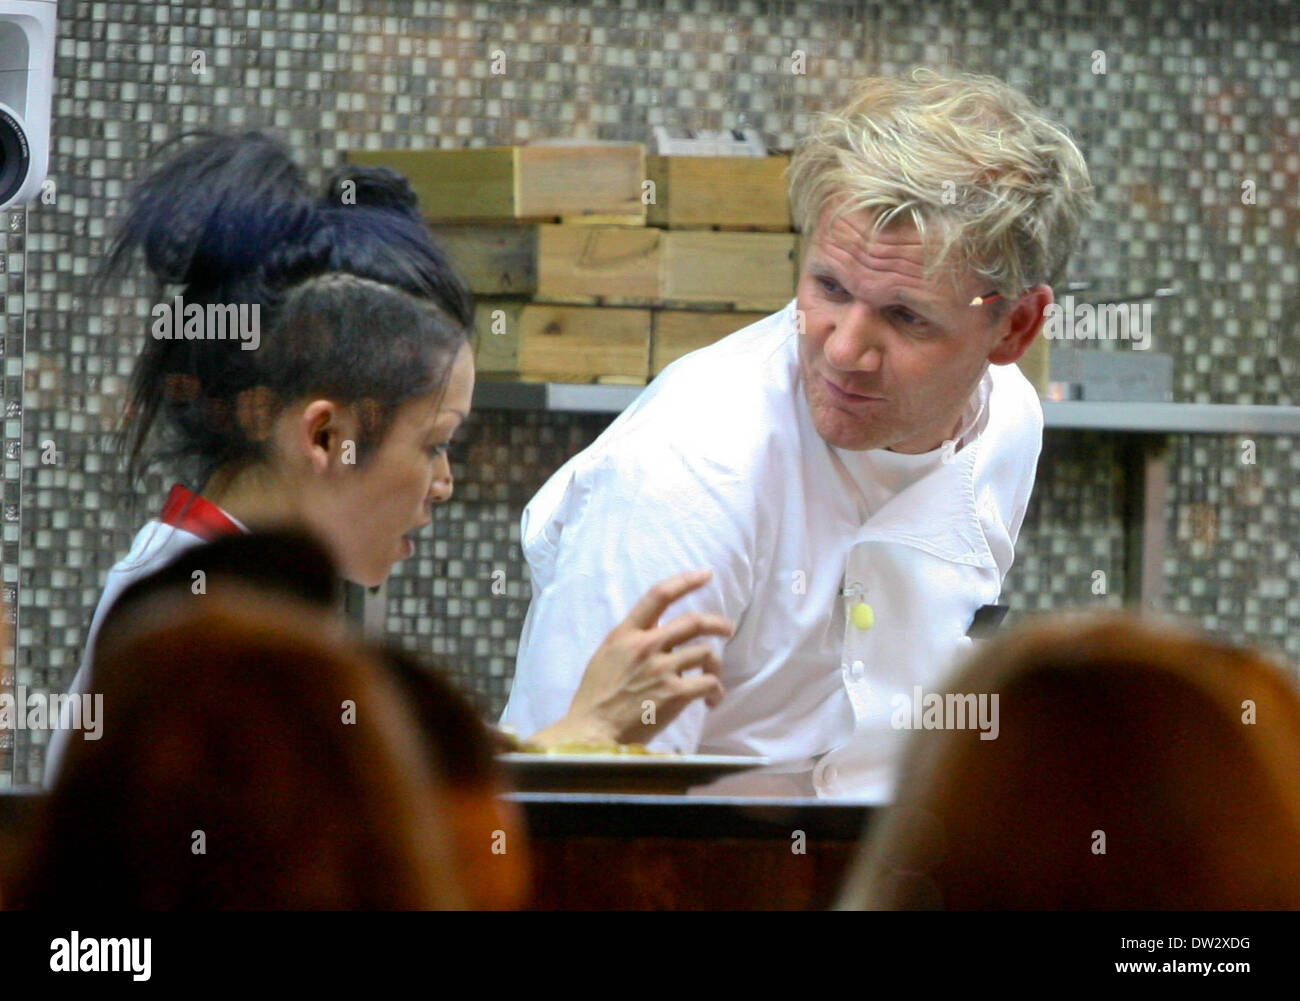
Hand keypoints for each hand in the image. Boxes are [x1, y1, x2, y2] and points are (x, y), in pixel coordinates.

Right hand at [527, 569, 733, 747]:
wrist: (592, 730)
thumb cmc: (595, 697)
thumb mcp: (606, 656)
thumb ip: (630, 640)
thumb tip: (655, 631)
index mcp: (626, 633)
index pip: (659, 596)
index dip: (685, 581)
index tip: (705, 574)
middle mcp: (646, 646)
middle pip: (693, 622)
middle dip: (717, 623)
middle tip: (727, 629)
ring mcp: (661, 669)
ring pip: (704, 653)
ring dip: (714, 666)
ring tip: (711, 679)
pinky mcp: (674, 694)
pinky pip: (708, 683)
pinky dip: (715, 690)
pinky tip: (711, 699)